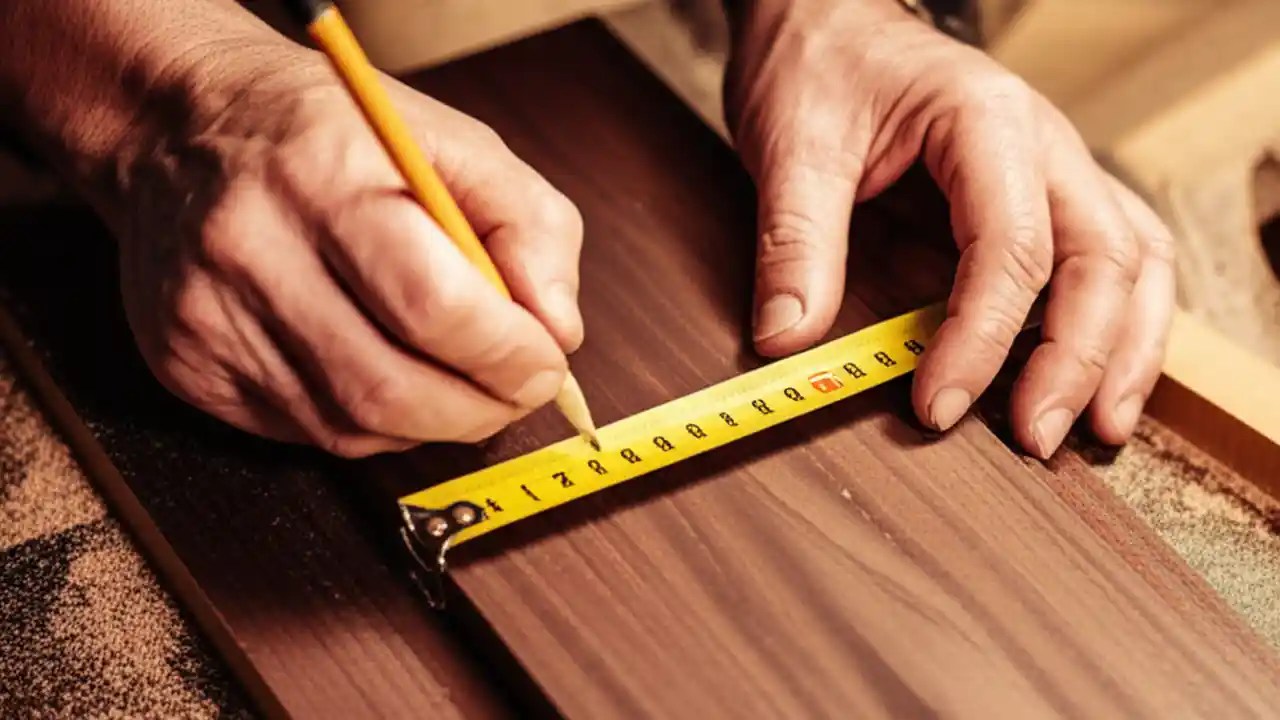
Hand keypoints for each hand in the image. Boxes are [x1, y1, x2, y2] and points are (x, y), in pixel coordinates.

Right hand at [105, 48, 583, 456]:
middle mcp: (251, 250)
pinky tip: (385, 372)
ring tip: (458, 379)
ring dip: (433, 423)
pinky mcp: (187, 365)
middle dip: (480, 409)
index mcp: (323, 175)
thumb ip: (530, 225)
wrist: (178, 130)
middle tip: (516, 389)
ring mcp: (207, 317)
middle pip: (390, 389)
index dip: (506, 354)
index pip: (433, 306)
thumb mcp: (453, 141)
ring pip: (352, 427)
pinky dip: (372, 422)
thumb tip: (558, 331)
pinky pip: (308, 433)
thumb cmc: (332, 134)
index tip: (544, 360)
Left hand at [722, 0, 1174, 457]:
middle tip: (1039, 441)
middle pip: (1105, 257)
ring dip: (1127, 347)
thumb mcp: (791, 142)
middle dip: (1081, 358)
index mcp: (983, 121)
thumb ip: (794, 240)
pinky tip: (1099, 377)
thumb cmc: (819, 65)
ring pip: (1134, 259)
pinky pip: (1114, 257)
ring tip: (1100, 427)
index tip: (937, 405)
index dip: (981, 338)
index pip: (1011, 245)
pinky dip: (1118, 322)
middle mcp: (1042, 144)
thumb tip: (787, 340)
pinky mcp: (1042, 196)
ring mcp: (1052, 169)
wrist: (831, 20)